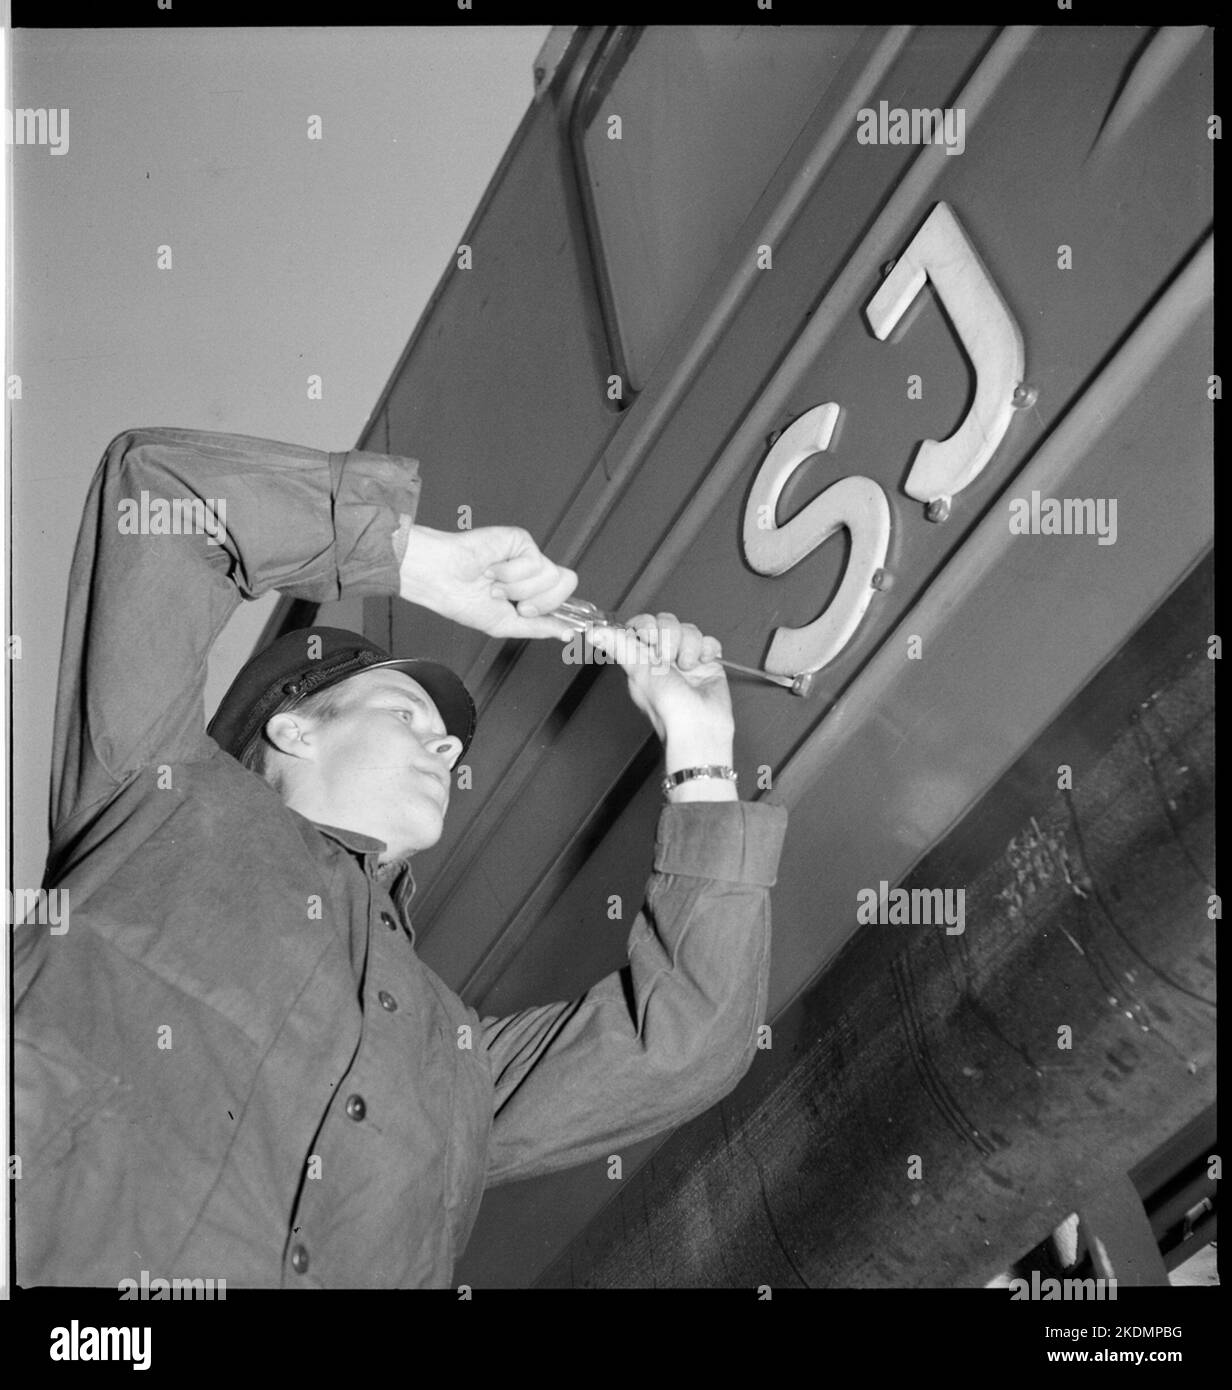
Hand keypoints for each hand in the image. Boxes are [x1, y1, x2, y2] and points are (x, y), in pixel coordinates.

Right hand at [399, 522, 577, 639]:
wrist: (440, 579)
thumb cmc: (462, 598)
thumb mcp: (505, 624)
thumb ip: (538, 628)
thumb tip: (566, 633)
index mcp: (531, 591)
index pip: (565, 598)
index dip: (567, 610)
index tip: (568, 626)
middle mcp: (533, 572)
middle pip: (567, 584)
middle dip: (543, 603)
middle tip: (517, 606)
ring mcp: (528, 554)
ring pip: (551, 577)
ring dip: (519, 589)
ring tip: (495, 586)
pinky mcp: (521, 540)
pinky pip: (534, 562)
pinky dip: (510, 574)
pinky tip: (492, 570)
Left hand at [585, 612, 733, 745]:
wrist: (699, 726)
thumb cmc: (667, 707)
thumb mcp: (637, 671)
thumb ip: (618, 647)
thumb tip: (594, 632)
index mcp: (642, 658)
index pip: (641, 624)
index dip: (647, 626)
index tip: (649, 638)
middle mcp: (662, 657)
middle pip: (667, 622)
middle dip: (670, 638)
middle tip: (669, 660)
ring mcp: (685, 659)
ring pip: (689, 630)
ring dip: (689, 647)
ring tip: (687, 668)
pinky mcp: (706, 663)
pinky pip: (709, 641)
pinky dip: (707, 651)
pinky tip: (702, 664)